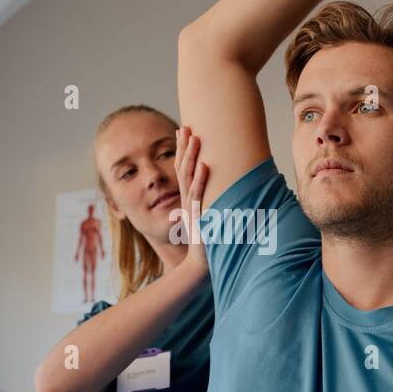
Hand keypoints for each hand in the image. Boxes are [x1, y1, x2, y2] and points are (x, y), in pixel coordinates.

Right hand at [172, 126, 208, 275]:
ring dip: (192, 157)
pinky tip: (205, 165)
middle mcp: (188, 200)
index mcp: (189, 198)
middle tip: (185, 127)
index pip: (183, 169)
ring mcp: (191, 207)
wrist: (200, 264)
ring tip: (195, 138)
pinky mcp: (198, 217)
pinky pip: (198, 195)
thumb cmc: (206, 242)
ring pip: (189, 177)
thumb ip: (204, 205)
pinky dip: (201, 180)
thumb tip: (209, 193)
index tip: (184, 131)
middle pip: (182, 168)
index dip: (183, 150)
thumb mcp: (204, 218)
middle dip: (183, 147)